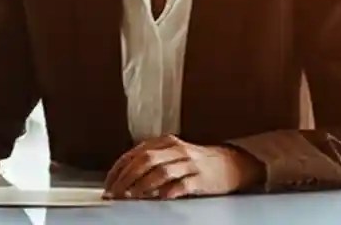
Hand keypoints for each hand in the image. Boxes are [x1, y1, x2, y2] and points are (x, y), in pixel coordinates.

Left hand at [102, 135, 263, 199]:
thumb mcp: (172, 155)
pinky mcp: (201, 179)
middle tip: (115, 193)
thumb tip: (124, 179)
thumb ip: (150, 163)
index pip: (134, 154)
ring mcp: (189, 163)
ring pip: (161, 171)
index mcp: (165, 142)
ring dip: (142, 185)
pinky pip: (182, 185)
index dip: (119, 170)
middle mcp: (176, 150)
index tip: (108, 185)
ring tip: (131, 196)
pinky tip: (159, 198)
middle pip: (145, 160)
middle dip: (126, 178)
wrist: (231, 164)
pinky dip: (168, 192)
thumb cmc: (197, 162)